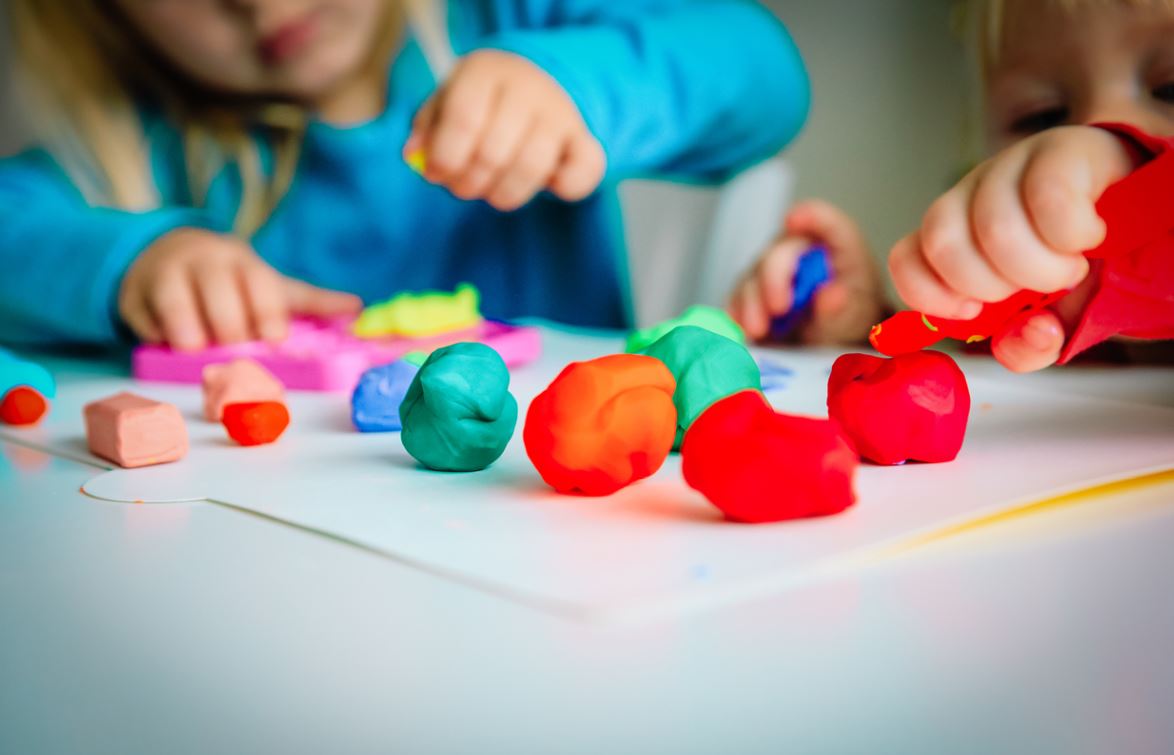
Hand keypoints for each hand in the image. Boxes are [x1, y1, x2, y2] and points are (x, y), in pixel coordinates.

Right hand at [118, 228, 361, 350]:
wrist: (169, 254)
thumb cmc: (231, 281)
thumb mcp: (269, 285)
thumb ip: (310, 302)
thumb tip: (357, 308)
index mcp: (242, 261)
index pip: (259, 286)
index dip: (268, 316)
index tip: (274, 340)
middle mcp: (204, 264)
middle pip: (221, 307)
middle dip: (231, 337)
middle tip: (237, 355)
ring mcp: (164, 277)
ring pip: (179, 316)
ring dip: (193, 342)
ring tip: (201, 354)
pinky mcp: (133, 297)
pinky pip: (147, 328)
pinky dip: (159, 342)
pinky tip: (168, 344)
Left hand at [404, 49, 606, 211]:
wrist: (532, 81)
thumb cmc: (479, 101)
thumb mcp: (446, 102)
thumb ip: (427, 128)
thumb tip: (415, 155)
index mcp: (486, 71)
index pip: (464, 119)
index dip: (446, 156)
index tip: (437, 174)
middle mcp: (528, 87)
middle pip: (494, 151)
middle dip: (470, 181)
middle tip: (461, 187)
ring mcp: (560, 113)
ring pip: (532, 167)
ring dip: (504, 193)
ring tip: (490, 192)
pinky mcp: (583, 140)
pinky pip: (583, 172)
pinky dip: (563, 187)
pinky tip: (545, 185)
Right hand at [730, 199, 883, 343]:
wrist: (831, 336)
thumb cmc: (848, 313)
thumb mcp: (855, 314)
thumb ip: (842, 306)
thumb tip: (831, 295)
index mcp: (834, 243)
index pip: (823, 220)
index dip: (809, 217)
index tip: (794, 221)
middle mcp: (797, 248)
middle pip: (779, 252)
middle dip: (774, 279)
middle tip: (779, 308)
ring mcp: (770, 268)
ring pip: (753, 276)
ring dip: (752, 303)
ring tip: (758, 329)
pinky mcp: (751, 291)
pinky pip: (738, 298)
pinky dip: (737, 313)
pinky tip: (742, 328)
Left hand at [889, 124, 1130, 315]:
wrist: (1144, 212)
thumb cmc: (1083, 263)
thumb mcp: (1052, 316)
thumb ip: (1028, 344)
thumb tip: (1032, 339)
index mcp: (954, 233)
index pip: (904, 258)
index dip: (930, 295)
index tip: (972, 312)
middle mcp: (971, 195)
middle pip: (943, 245)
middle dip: (993, 287)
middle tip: (1035, 289)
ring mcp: (1011, 167)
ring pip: (993, 226)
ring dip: (1039, 267)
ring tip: (1071, 268)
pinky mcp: (1059, 149)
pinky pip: (1048, 197)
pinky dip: (1073, 234)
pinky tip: (1090, 237)